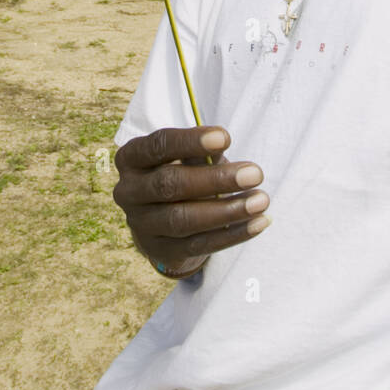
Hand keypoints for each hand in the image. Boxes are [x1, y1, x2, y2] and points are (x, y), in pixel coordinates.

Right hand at [113, 126, 269, 277]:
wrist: (161, 219)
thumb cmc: (180, 173)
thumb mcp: (185, 157)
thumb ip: (201, 153)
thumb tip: (221, 148)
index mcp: (131, 158)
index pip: (159, 145)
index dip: (191, 141)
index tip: (227, 138)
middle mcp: (128, 191)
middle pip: (170, 184)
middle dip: (216, 179)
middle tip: (255, 173)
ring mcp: (141, 225)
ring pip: (183, 219)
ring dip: (227, 210)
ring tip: (261, 200)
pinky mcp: (160, 251)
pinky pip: (198, 245)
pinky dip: (232, 234)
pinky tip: (258, 223)